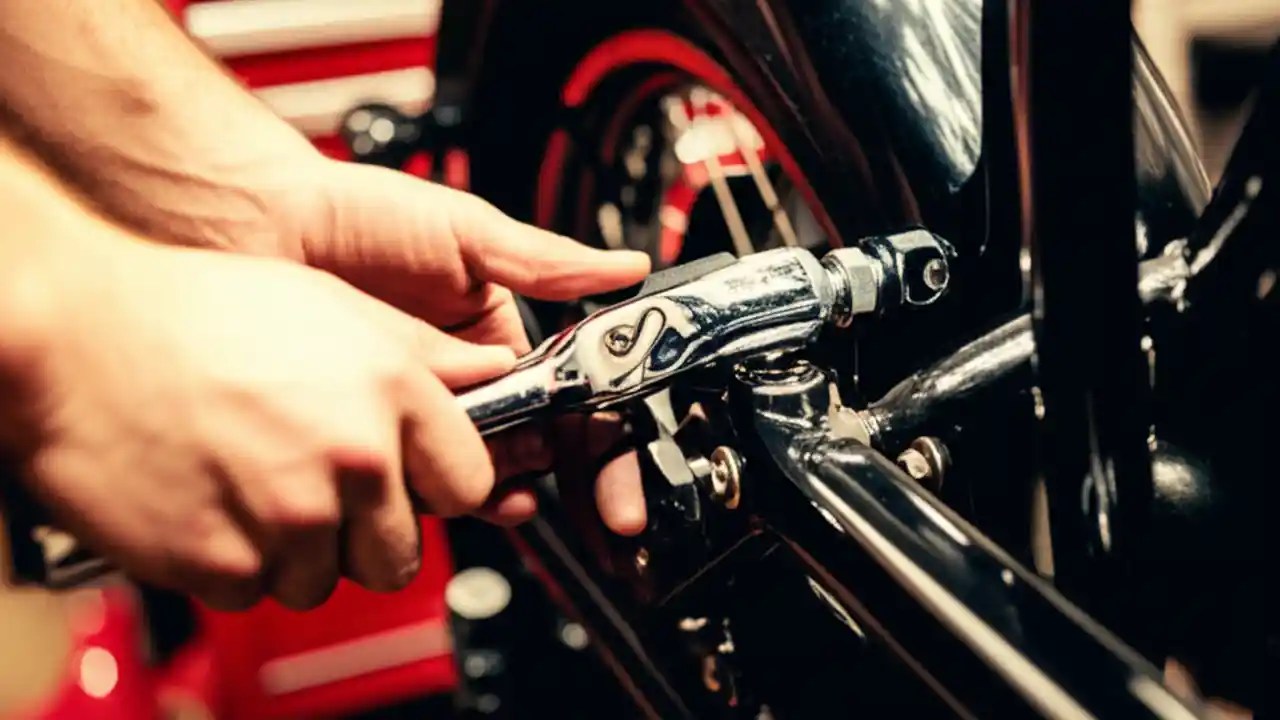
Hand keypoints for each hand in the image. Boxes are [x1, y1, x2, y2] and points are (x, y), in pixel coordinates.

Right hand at [4, 230, 519, 609]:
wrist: (77, 336)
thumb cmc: (197, 313)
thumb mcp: (333, 306)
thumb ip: (423, 353)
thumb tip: (490, 372)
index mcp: (391, 392)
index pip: (471, 483)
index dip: (442, 486)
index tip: (419, 483)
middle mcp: (352, 458)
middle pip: (404, 552)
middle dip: (370, 533)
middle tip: (322, 491)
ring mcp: (290, 516)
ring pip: (329, 579)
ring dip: (300, 551)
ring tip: (254, 484)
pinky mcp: (225, 563)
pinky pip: (259, 590)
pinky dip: (239, 562)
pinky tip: (214, 501)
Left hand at [101, 147, 653, 531]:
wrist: (253, 222)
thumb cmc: (352, 214)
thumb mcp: (464, 232)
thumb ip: (545, 262)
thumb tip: (627, 269)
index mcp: (498, 338)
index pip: (568, 400)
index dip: (600, 445)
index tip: (615, 488)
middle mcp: (464, 382)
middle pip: (530, 447)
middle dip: (552, 477)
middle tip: (555, 491)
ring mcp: (415, 413)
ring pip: (473, 470)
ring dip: (494, 489)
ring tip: (505, 491)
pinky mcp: (367, 434)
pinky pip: (412, 478)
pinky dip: (436, 495)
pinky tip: (448, 496)